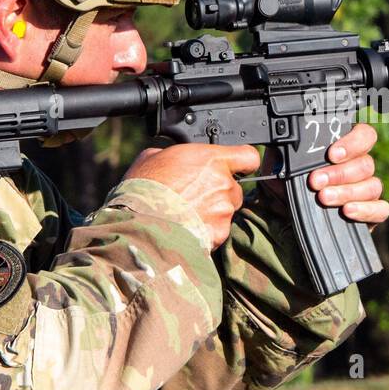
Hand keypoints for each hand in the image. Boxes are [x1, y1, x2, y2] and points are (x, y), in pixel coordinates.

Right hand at [125, 142, 261, 248]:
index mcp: (211, 160)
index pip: (248, 156)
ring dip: (212, 214)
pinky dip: (206, 232)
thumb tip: (172, 159)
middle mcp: (224, 184)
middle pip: (234, 188)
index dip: (243, 163)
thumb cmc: (142, 191)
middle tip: (194, 198)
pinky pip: (218, 231)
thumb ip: (174, 155)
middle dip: (219, 193)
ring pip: (226, 211)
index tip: (236, 167)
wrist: (139, 226)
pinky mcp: (219, 233)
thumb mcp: (152, 158)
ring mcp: (224, 210)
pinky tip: (186, 230)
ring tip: (185, 216)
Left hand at [261, 123, 388, 229]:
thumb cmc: (284, 186)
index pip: (363, 135)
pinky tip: (347, 211)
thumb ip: (287, 150)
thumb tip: (284, 141)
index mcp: (343, 148)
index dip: (352, 143)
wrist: (282, 218)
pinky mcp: (371, 213)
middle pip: (365, 164)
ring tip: (324, 198)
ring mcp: (367, 190)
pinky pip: (381, 209)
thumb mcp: (280, 165)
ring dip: (347, 192)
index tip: (331, 154)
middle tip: (315, 181)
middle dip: (339, 173)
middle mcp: (359, 166)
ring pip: (372, 186)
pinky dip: (365, 210)